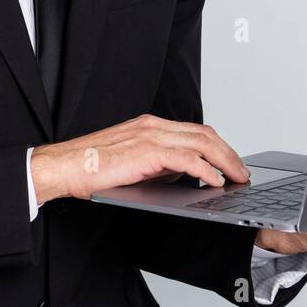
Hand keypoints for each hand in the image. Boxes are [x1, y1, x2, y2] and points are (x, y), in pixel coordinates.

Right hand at [30, 113, 250, 202]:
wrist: (65, 167)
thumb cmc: (90, 167)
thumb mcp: (132, 162)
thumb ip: (158, 164)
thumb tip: (182, 175)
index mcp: (149, 125)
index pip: (195, 130)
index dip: (218, 146)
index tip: (230, 162)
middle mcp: (153, 125)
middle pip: (205, 134)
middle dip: (228, 153)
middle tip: (241, 172)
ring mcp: (151, 136)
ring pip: (202, 143)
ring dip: (224, 161)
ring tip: (236, 178)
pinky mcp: (148, 152)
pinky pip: (188, 159)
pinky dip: (206, 170)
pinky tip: (214, 181)